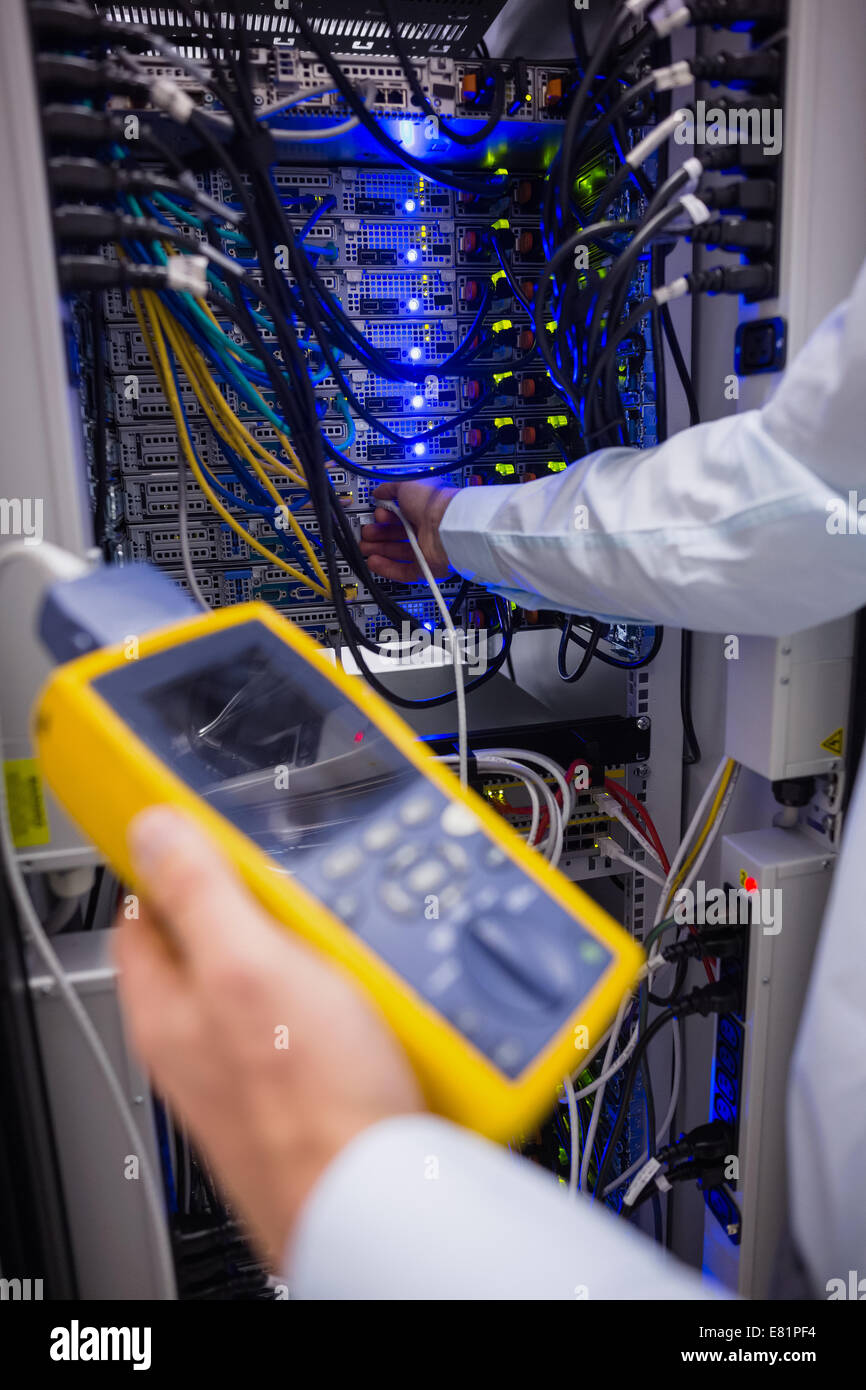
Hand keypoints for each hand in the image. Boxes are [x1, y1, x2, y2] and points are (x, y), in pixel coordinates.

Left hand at [113, 807, 423, 1268]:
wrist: (383, 1200)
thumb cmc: (309, 1109)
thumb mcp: (247, 970)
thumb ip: (199, 894)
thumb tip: (155, 830)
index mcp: (169, 1009)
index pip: (144, 915)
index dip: (171, 865)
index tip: (209, 831)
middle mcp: (208, 1039)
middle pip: (223, 941)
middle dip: (266, 905)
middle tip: (308, 894)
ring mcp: (264, 1063)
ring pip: (286, 976)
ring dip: (323, 950)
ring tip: (358, 948)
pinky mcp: (318, 1082)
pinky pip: (334, 1016)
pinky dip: (360, 996)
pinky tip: (388, 997)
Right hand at [359, 479, 457, 582]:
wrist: (446, 524)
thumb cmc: (432, 502)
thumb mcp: (407, 484)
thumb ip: (390, 488)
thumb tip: (379, 491)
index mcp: (423, 509)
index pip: (400, 515)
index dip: (384, 516)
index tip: (375, 515)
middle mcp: (425, 529)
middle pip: (397, 535)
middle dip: (378, 534)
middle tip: (366, 533)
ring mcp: (426, 549)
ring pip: (398, 553)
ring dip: (379, 551)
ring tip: (364, 548)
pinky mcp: (425, 567)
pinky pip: (403, 570)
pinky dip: (388, 568)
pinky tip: (374, 562)